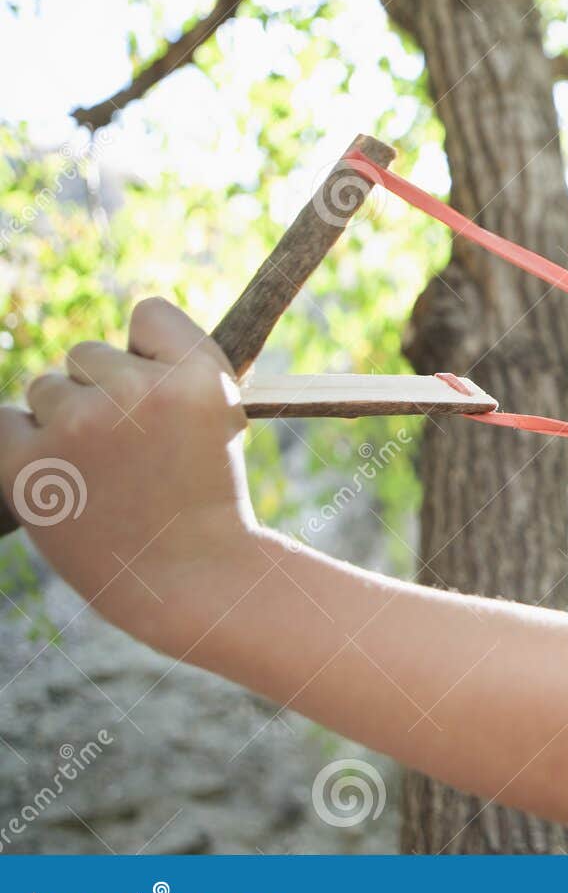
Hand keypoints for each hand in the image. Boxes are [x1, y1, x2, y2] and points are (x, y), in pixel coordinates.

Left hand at [0, 298, 255, 647]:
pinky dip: (21, 445)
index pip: (149, 314)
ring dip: (63, 423)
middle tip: (133, 452)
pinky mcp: (31, 463)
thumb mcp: (220, 418)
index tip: (158, 397)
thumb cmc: (205, 495)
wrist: (194, 578)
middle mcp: (141, 390)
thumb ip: (174, 369)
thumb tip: (106, 346)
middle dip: (101, 394)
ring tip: (102, 474)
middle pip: (87, 354)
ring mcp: (83, 424)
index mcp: (200, 375)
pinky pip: (3, 421)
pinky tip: (56, 476)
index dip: (147, 353)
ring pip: (46, 389)